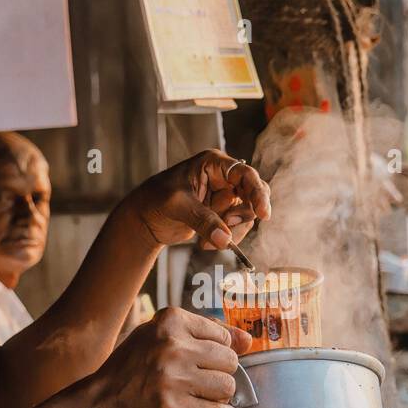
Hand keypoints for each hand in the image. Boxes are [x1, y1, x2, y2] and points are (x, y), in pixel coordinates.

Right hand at [92, 307, 252, 407]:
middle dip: (217, 377)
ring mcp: (173, 379)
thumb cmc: (134, 371)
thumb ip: (205, 335)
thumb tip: (248, 340)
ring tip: (195, 400)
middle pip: (229, 362)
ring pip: (228, 388)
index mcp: (170, 322)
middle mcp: (172, 347)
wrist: (103, 406)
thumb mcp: (160, 338)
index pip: (223, 337)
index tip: (194, 365)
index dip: (214, 356)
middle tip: (195, 386)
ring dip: (217, 399)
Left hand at [125, 149, 270, 249]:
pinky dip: (225, 238)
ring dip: (232, 231)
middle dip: (242, 215)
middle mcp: (223, 177)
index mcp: (213, 164)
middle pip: (252, 194)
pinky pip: (236, 227)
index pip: (245, 175)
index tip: (263, 214)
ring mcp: (224, 196)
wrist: (144, 219)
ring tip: (207, 242)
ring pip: (246, 214)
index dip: (257, 193)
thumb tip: (225, 239)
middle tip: (227, 227)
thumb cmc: (155, 201)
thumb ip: (203, 221)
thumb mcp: (178, 206)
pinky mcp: (222, 214)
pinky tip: (204, 243)